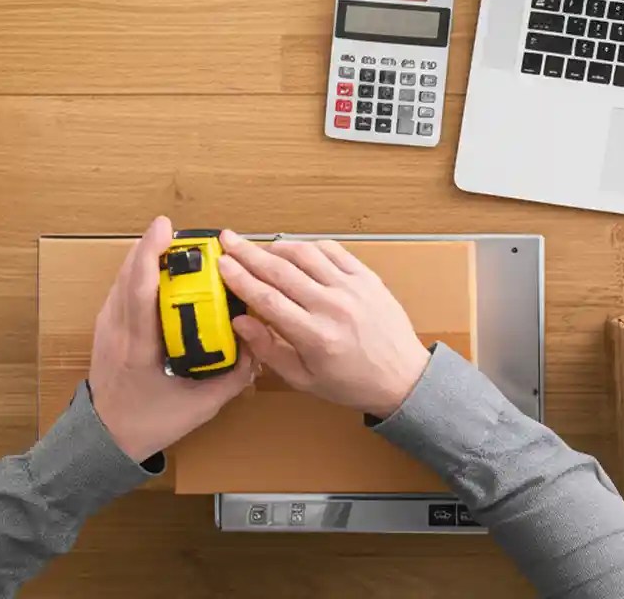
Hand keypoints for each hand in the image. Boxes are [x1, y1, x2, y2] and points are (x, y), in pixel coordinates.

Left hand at [88, 216, 257, 461]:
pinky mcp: (106, 329)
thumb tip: (257, 351)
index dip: (151, 255)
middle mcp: (117, 331)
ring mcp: (107, 328)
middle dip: (151, 246)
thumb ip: (231, 379)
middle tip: (179, 230)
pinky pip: (120, 289)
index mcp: (138, 348)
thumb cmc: (147, 424)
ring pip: (121, 278)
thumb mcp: (198, 407)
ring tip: (170, 243)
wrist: (104, 439)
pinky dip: (137, 272)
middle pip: (128, 274)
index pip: (140, 291)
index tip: (165, 227)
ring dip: (144, 257)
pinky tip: (156, 269)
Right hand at [217, 230, 429, 417]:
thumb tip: (241, 322)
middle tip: (228, 240)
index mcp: (315, 336)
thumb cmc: (352, 382)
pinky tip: (295, 250)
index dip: (240, 278)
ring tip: (257, 246)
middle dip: (248, 253)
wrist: (402, 377)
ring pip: (306, 254)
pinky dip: (310, 246)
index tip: (222, 265)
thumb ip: (269, 350)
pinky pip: (333, 251)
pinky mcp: (367, 278)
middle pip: (281, 271)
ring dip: (277, 246)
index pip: (267, 299)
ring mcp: (352, 288)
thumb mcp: (304, 379)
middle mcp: (332, 307)